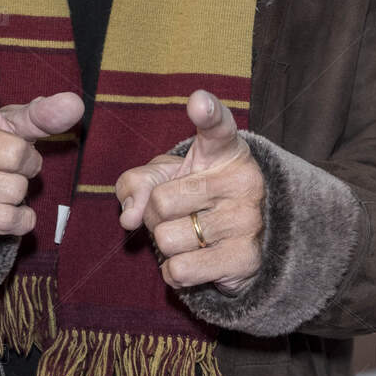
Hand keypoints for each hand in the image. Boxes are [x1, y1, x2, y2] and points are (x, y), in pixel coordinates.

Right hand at [0, 54, 83, 248]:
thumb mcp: (6, 125)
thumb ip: (40, 115)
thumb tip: (76, 105)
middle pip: (16, 154)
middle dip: (27, 164)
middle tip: (12, 165)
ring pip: (13, 190)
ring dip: (19, 193)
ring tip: (1, 186)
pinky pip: (4, 219)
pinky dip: (19, 220)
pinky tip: (10, 212)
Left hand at [115, 90, 264, 292]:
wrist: (238, 243)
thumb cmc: (192, 198)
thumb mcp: (162, 178)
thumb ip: (136, 183)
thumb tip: (128, 218)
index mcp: (223, 150)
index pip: (217, 126)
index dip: (207, 113)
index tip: (198, 103)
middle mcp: (242, 180)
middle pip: (161, 202)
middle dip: (154, 216)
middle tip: (178, 214)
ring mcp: (247, 220)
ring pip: (167, 239)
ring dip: (165, 245)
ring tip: (188, 236)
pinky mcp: (245, 258)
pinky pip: (180, 271)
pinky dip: (174, 272)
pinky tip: (194, 260)